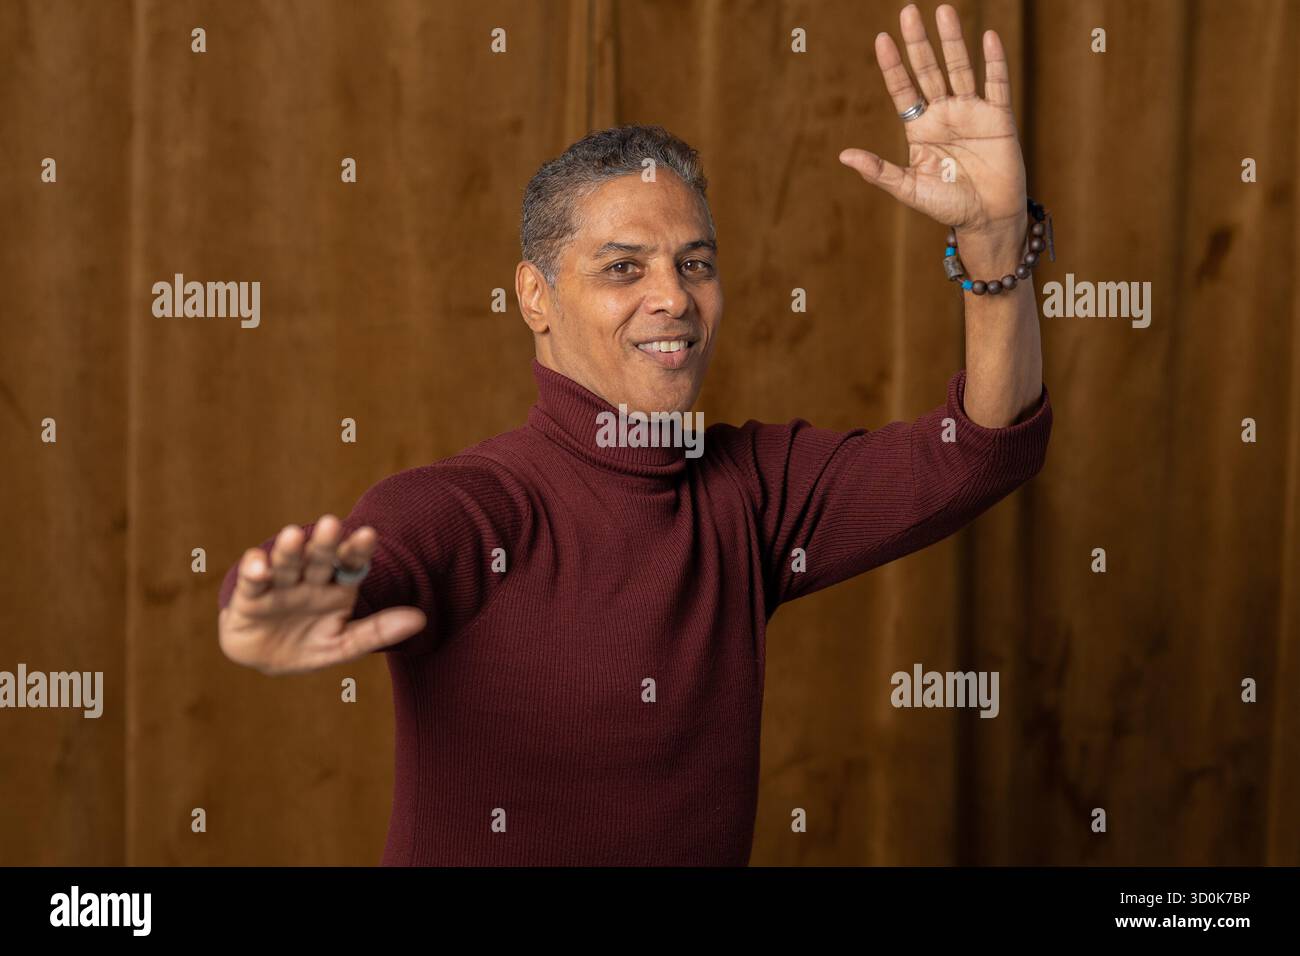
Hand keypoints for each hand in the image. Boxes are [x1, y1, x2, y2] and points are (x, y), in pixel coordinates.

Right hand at [218, 516, 427, 675]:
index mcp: (336, 586)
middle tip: (332, 523)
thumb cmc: (309, 645)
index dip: (358, 549)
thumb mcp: (344, 644)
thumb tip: (421, 619)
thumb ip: (378, 631)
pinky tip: (259, 567)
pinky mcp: (249, 595)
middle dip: (325, 543)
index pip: (350, 563)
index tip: (369, 534)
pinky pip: (252, 580)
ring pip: (287, 563)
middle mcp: (309, 579)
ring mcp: (280, 585)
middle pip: (319, 558)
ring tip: (294, 535)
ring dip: (290, 550)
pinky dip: (254, 570)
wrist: (265, 659)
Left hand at [839, 3, 1025, 237]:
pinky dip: (993, 61)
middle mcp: (944, 114)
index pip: (903, 90)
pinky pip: (996, 84)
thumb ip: (880, 171)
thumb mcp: (909, 189)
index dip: (893, 66)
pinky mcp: (999, 118)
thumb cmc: (947, 206)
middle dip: (918, 43)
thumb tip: (844, 155)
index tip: (881, 40)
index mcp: (920, 129)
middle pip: (928, 71)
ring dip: (952, 42)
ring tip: (943, 11)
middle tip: (907, 11)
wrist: (986, 219)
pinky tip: (987, 37)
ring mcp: (971, 112)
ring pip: (960, 69)